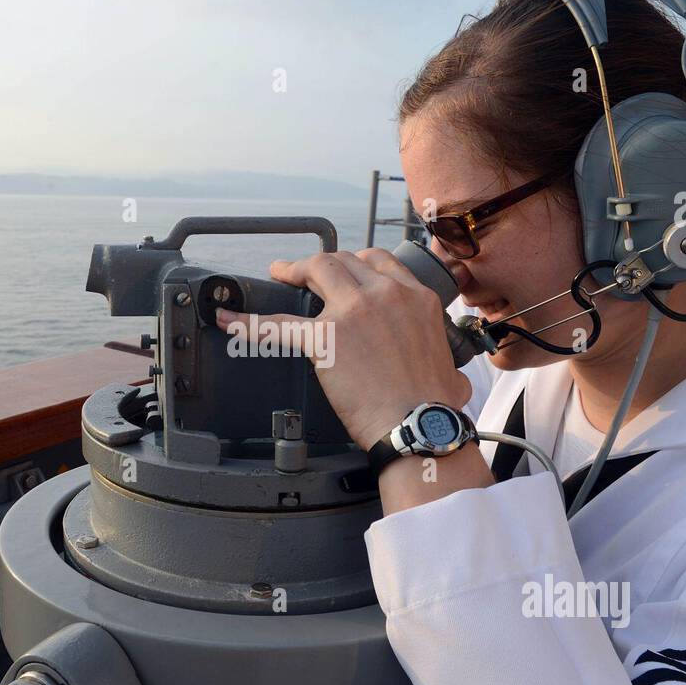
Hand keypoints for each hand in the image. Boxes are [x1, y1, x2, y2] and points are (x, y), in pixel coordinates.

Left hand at [213, 248, 471, 449]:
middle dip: (322, 262)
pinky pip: (278, 323)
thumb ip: (449, 370)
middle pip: (345, 259)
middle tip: (305, 272)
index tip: (344, 270)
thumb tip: (455, 385)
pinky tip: (230, 320)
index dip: (355, 262)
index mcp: (416, 298)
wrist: (419, 424)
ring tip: (278, 274)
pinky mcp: (324, 337)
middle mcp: (386, 294)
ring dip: (294, 269)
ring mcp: (353, 311)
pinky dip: (249, 321)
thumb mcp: (453, 375)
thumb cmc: (434, 408)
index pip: (379, 261)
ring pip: (317, 270)